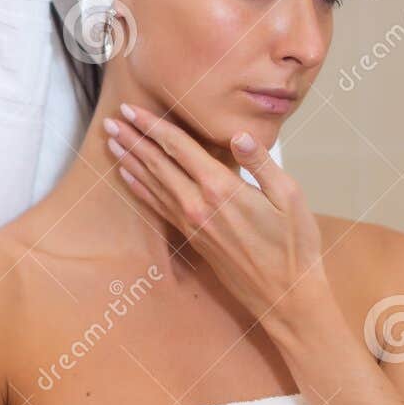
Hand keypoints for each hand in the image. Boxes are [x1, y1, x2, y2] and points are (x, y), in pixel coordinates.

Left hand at [105, 103, 326, 329]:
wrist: (284, 295)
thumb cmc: (294, 245)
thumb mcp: (289, 196)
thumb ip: (260, 162)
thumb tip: (238, 134)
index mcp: (221, 188)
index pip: (178, 147)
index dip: (152, 126)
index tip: (130, 109)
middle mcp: (198, 204)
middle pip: (157, 163)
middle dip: (132, 139)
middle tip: (109, 120)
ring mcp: (191, 222)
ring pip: (153, 184)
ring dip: (131, 160)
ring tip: (111, 141)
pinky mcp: (192, 237)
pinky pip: (158, 206)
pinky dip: (140, 188)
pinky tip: (128, 177)